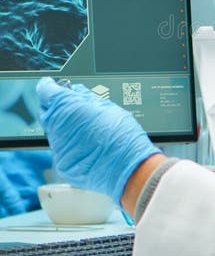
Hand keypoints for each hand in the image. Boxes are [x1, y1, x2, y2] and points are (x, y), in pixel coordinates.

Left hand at [36, 78, 160, 202]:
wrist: (128, 168)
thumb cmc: (122, 136)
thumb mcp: (108, 107)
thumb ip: (87, 97)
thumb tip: (77, 91)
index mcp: (67, 106)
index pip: (46, 90)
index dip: (51, 87)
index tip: (55, 87)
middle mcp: (57, 126)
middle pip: (47, 112)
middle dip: (57, 109)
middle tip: (75, 110)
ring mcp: (58, 147)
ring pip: (54, 132)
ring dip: (65, 129)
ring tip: (88, 133)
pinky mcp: (62, 164)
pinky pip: (62, 151)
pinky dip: (71, 147)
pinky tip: (88, 148)